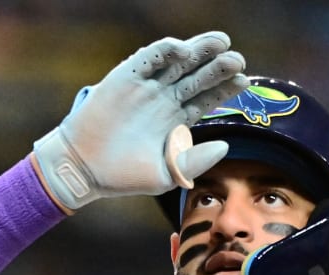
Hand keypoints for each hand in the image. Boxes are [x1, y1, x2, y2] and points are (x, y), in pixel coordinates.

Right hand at [32, 32, 247, 210]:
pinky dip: (166, 50)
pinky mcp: (125, 77)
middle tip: (238, 59)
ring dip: (199, 51)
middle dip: (218, 66)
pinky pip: (148, 58)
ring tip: (221, 43)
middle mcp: (163, 100)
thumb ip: (195, 161)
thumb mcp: (166, 173)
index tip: (244, 81)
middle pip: (197, 76)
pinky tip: (183, 50)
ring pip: (177, 62)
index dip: (225, 89)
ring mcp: (145, 87)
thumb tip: (226, 145)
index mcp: (175, 120)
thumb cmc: (124, 177)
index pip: (206, 98)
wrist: (83, 169)